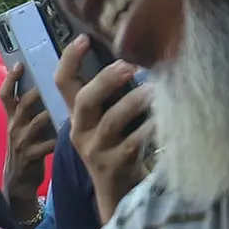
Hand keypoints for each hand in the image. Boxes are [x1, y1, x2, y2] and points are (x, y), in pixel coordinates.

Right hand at [2, 62, 56, 224]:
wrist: (18, 182)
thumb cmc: (27, 149)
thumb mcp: (23, 127)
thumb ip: (33, 109)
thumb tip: (52, 85)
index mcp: (13, 118)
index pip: (6, 94)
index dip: (10, 79)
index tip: (19, 63)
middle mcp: (15, 127)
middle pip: (23, 103)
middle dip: (37, 90)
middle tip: (54, 78)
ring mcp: (22, 142)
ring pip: (36, 121)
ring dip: (52, 111)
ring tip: (68, 102)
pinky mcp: (31, 156)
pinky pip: (46, 144)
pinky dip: (58, 138)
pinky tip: (73, 131)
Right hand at [63, 36, 149, 223]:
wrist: (118, 190)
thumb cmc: (118, 143)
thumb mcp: (106, 117)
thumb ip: (111, 93)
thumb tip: (133, 53)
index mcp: (76, 115)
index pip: (62, 82)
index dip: (69, 59)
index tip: (83, 38)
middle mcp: (81, 130)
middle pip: (85, 100)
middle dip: (106, 80)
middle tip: (130, 65)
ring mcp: (96, 149)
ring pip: (111, 121)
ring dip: (134, 102)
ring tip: (157, 89)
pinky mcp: (115, 165)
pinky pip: (133, 142)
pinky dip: (150, 127)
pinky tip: (165, 117)